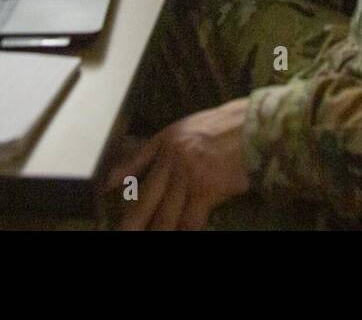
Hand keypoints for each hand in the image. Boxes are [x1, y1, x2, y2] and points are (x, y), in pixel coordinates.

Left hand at [105, 98, 250, 229]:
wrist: (255, 128)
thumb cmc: (227, 126)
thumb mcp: (188, 127)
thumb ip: (160, 146)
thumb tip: (131, 166)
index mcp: (167, 140)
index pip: (138, 160)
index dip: (122, 176)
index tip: (106, 188)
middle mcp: (172, 159)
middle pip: (146, 198)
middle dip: (132, 222)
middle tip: (124, 233)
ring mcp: (188, 177)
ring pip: (165, 215)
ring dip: (158, 231)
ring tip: (152, 235)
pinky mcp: (206, 191)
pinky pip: (190, 221)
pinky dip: (184, 230)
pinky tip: (181, 231)